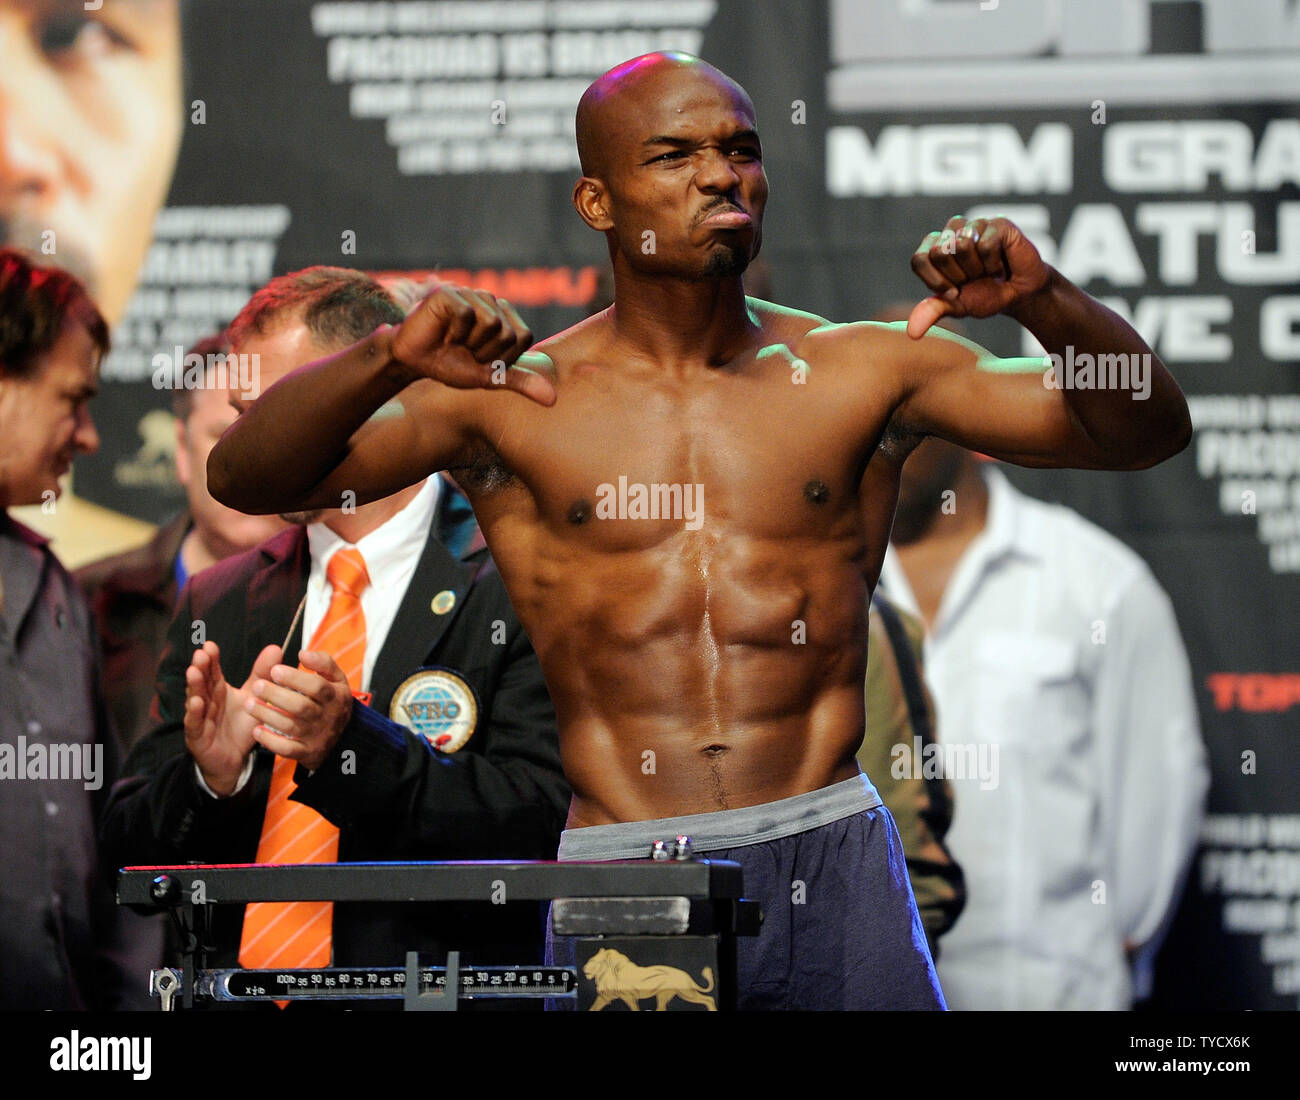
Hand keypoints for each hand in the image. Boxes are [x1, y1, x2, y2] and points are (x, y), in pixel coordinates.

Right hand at [184, 641, 279, 796]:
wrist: (234, 760)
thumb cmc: (240, 726)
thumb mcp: (254, 698)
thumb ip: (262, 675)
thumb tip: (275, 648)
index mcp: (218, 691)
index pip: (213, 672)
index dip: (211, 659)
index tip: (210, 645)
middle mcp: (206, 702)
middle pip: (202, 682)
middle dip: (201, 668)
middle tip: (201, 654)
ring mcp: (200, 718)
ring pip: (195, 699)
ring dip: (194, 686)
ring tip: (194, 671)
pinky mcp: (197, 737)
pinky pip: (195, 724)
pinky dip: (194, 713)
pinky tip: (196, 702)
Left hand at [243, 649, 355, 771]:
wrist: (342, 738)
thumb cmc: (332, 702)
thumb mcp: (336, 679)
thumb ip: (322, 662)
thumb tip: (303, 653)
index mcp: (335, 696)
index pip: (316, 686)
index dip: (294, 678)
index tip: (274, 670)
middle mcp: (327, 716)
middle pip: (301, 706)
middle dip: (276, 695)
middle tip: (257, 686)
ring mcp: (317, 736)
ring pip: (290, 726)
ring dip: (267, 715)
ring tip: (249, 704)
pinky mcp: (307, 753)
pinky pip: (288, 749)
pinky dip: (270, 741)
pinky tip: (256, 730)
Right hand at [386, 284, 556, 405]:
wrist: (412, 362)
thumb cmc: (450, 366)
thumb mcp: (490, 378)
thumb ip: (521, 382)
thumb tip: (553, 399)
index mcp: (505, 318)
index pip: (523, 338)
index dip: (502, 358)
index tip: (481, 360)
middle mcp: (491, 301)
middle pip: (508, 334)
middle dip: (485, 354)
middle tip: (464, 351)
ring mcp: (471, 294)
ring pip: (490, 324)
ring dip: (469, 344)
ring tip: (453, 342)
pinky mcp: (450, 293)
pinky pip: (467, 316)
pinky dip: (454, 333)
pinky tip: (442, 333)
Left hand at [907, 216, 1051, 339]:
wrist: (1019, 295)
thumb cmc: (985, 296)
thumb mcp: (956, 306)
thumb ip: (932, 311)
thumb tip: (911, 332)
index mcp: (935, 247)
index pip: (920, 259)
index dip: (937, 281)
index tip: (955, 290)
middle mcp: (952, 231)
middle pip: (939, 252)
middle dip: (959, 275)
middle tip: (975, 278)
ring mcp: (975, 224)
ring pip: (961, 245)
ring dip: (977, 269)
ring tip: (987, 270)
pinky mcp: (998, 223)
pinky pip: (986, 245)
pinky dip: (994, 264)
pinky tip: (1001, 265)